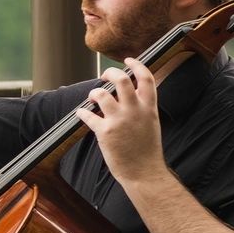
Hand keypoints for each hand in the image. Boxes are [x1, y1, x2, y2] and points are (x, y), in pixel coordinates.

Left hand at [76, 57, 165, 184]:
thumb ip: (142, 107)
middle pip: (121, 79)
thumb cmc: (146, 150)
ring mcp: (119, 120)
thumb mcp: (151, 123)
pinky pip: (87, 114)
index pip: (147, 79)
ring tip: (93, 98)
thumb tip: (129, 93)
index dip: (137, 65)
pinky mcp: (105, 131)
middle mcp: (135, 111)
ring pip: (100, 94)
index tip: (128, 60)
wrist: (144, 172)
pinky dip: (82, 112)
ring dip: (93, 93)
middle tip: (104, 76)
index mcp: (150, 108)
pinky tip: (82, 113)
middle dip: (109, 72)